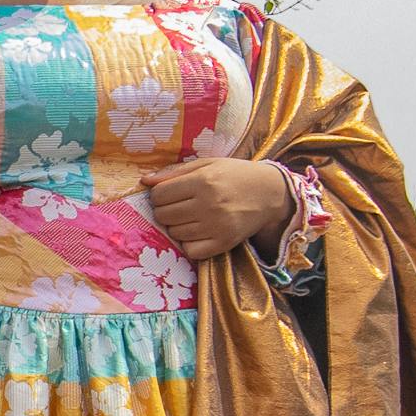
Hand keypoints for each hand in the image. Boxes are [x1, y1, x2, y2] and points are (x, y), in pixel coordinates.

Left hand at [143, 157, 296, 260]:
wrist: (270, 193)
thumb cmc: (234, 175)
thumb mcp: (207, 164)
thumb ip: (174, 172)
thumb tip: (145, 182)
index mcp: (203, 181)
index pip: (159, 195)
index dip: (159, 195)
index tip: (169, 194)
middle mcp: (209, 204)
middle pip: (163, 215)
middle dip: (166, 211)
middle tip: (180, 206)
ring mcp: (217, 226)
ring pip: (174, 234)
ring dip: (178, 226)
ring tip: (193, 217)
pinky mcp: (224, 244)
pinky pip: (190, 250)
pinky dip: (189, 243)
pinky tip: (199, 232)